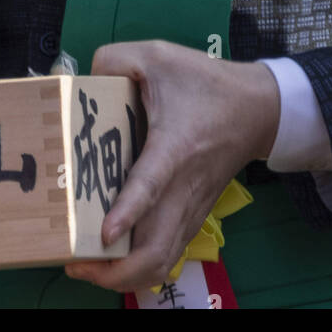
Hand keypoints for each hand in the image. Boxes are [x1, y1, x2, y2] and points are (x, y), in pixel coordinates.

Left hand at [64, 40, 279, 293]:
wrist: (257, 108)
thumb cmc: (206, 83)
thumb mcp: (157, 55)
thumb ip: (114, 59)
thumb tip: (82, 81)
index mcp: (174, 148)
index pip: (151, 185)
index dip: (128, 212)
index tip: (104, 235)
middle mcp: (183, 188)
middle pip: (155, 252)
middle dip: (114, 271)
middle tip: (74, 262)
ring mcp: (190, 208)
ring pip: (161, 262)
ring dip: (123, 276)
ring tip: (86, 267)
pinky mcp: (192, 216)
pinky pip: (166, 254)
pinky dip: (138, 267)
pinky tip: (112, 257)